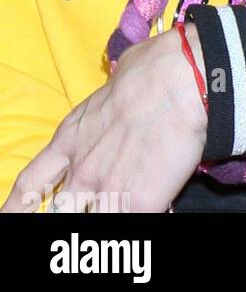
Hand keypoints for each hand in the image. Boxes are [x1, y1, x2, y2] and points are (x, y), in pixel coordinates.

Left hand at [0, 23, 207, 213]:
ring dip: (106, 213)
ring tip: (121, 203)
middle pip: (58, 212)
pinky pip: (131, 224)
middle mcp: (83, 170)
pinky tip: (151, 206)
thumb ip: (112, 91)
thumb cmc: (153, 67)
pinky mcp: (140, 203)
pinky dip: (138, 216)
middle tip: (74, 212)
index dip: (16, 207)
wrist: (182, 79)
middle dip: (64, 216)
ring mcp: (108, 190)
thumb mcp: (118, 76)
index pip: (31, 184)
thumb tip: (124, 79)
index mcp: (72, 138)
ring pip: (94, 221)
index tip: (10, 215)